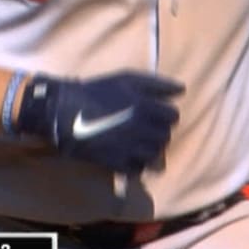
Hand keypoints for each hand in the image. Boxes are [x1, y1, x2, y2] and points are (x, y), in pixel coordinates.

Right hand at [19, 71, 185, 172]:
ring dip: (151, 148)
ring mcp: (129, 148)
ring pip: (156, 155)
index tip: (155, 113)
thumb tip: (182, 90)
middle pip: (165, 136)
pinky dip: (138, 164)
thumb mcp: (127, 79)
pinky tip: (129, 154)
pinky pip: (139, 169)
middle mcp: (141, 129)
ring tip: (139, 141)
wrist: (66, 112)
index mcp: (145, 107)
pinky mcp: (116, 163)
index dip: (165, 114)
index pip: (173, 116)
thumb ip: (157, 84)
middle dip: (159, 131)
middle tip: (146, 127)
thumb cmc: (98, 91)